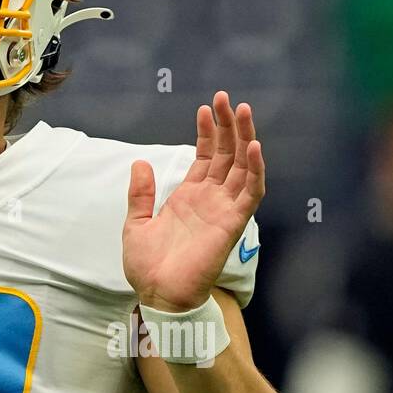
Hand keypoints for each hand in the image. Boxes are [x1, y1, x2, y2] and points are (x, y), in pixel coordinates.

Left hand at [123, 91, 264, 312]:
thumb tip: (139, 163)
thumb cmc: (149, 267)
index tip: (205, 108)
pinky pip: (250, 193)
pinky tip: (254, 147)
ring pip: (242, 167)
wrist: (158, 295)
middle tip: (227, 98)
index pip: (206, 157)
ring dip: (245, 139)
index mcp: (189, 197)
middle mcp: (210, 199)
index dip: (208, 132)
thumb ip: (140, 194)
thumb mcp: (136, 223)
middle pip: (227, 155)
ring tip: (242, 111)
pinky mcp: (232, 223)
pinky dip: (255, 170)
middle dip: (228, 126)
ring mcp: (223, 209)